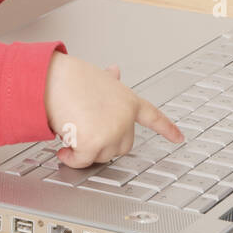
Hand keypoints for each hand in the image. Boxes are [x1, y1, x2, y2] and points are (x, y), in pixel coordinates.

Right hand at [43, 53, 184, 166]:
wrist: (53, 79)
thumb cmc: (71, 77)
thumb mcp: (98, 77)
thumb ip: (109, 82)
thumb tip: (114, 72)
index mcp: (129, 101)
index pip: (153, 117)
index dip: (167, 129)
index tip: (179, 138)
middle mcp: (125, 118)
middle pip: (121, 146)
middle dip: (102, 143)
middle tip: (84, 130)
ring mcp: (112, 132)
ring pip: (101, 155)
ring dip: (84, 149)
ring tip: (72, 130)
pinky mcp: (95, 144)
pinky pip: (83, 161)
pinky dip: (72, 159)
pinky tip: (64, 150)